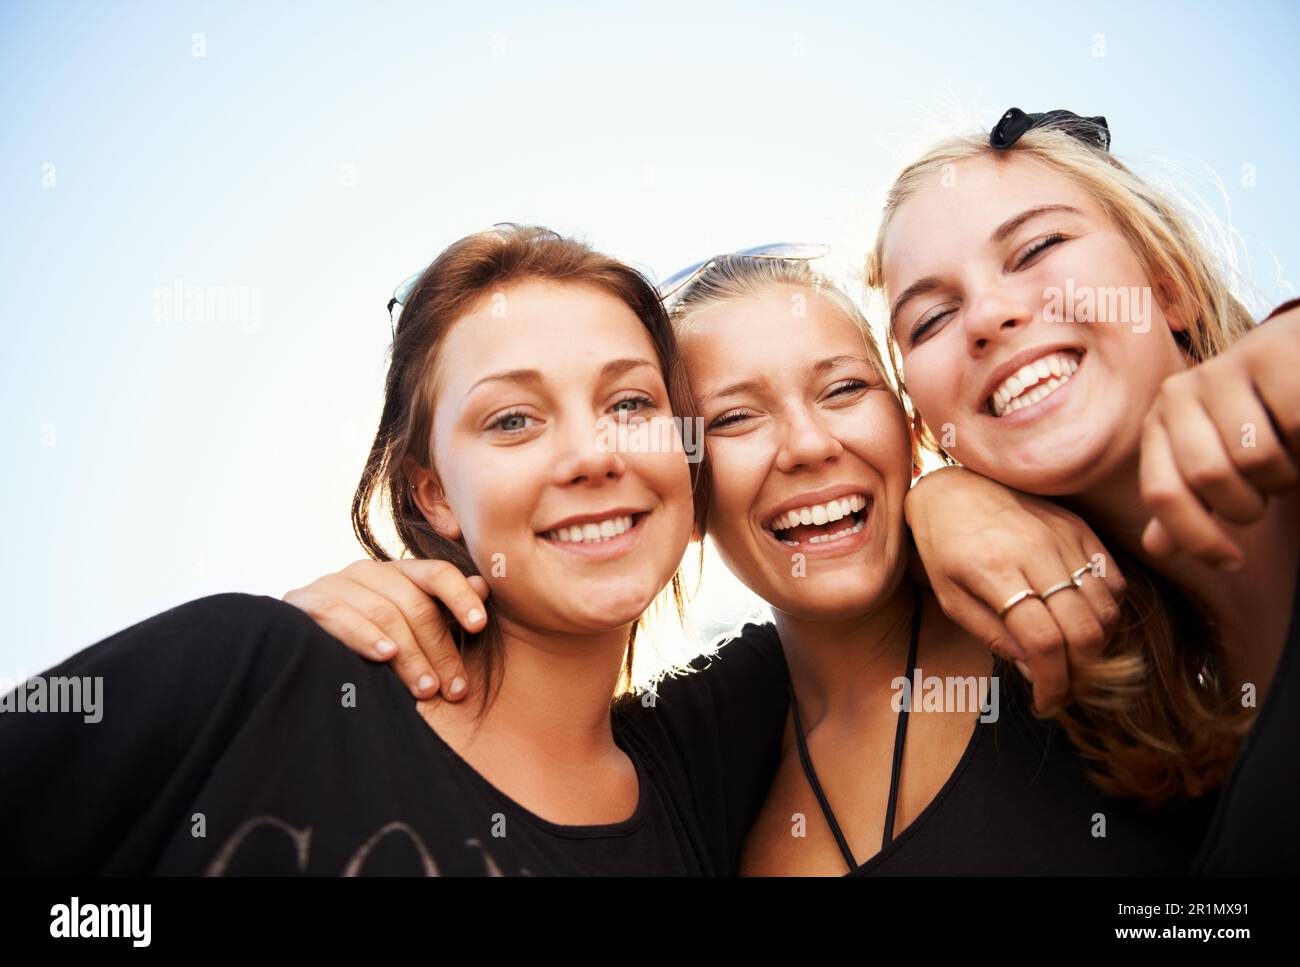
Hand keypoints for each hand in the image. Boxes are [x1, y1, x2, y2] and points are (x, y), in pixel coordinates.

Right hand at [283, 559, 488, 699]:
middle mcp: (368, 572)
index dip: (461, 597)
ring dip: (409, 654)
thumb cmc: (366, 639)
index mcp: (398, 573)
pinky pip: (339, 615)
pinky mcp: (304, 601)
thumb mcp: (409, 626)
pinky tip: (384, 656)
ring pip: (383, 613)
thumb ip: (445, 609)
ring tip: (426, 689)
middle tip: (453, 689)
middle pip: (414, 603)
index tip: (480, 626)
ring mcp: (335, 583)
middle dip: (439, 649)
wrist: (295, 646)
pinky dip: (364, 635)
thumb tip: (484, 587)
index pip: (437, 573)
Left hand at [905, 466, 1126, 713]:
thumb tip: (1034, 670)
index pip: (1043, 642)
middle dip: (1080, 671)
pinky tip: (1081, 618)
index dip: (1053, 683)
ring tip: (1071, 654)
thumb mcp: (950, 598)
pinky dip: (1107, 609)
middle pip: (1084, 630)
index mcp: (994, 572)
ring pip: (1106, 609)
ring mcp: (1062, 537)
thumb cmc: (943, 546)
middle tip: (1064, 683)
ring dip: (1097, 644)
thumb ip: (993, 635)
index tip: (1047, 703)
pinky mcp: (1080, 527)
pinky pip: (1114, 579)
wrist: (952, 487)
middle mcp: (1035, 552)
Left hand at [1141, 306, 1299, 567]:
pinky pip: (1293, 428)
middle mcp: (1178, 392)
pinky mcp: (1270, 356)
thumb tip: (1158, 547)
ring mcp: (1221, 370)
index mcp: (1158, 422)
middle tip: (1266, 488)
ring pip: (1256, 458)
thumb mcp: (1215, 458)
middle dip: (1249, 503)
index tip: (1231, 562)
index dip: (1196, 538)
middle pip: (1209, 478)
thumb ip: (1187, 499)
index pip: (1160, 494)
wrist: (1297, 353)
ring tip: (1287, 452)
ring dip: (1284, 475)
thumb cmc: (1257, 417)